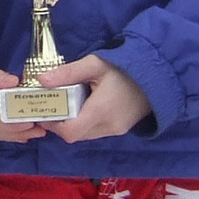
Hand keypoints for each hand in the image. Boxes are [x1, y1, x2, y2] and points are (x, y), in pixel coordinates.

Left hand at [36, 54, 150, 140]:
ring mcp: (116, 130)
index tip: (46, 112)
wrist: (156, 75)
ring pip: (85, 134)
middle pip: (75, 135)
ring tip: (70, 103)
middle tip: (56, 105)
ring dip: (74, 123)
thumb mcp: (95, 64)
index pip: (69, 132)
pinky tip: (86, 105)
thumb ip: (68, 73)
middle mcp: (108, 126)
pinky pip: (95, 132)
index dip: (53, 125)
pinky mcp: (121, 129)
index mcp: (101, 111)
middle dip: (61, 123)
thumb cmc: (126, 67)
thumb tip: (42, 80)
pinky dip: (86, 122)